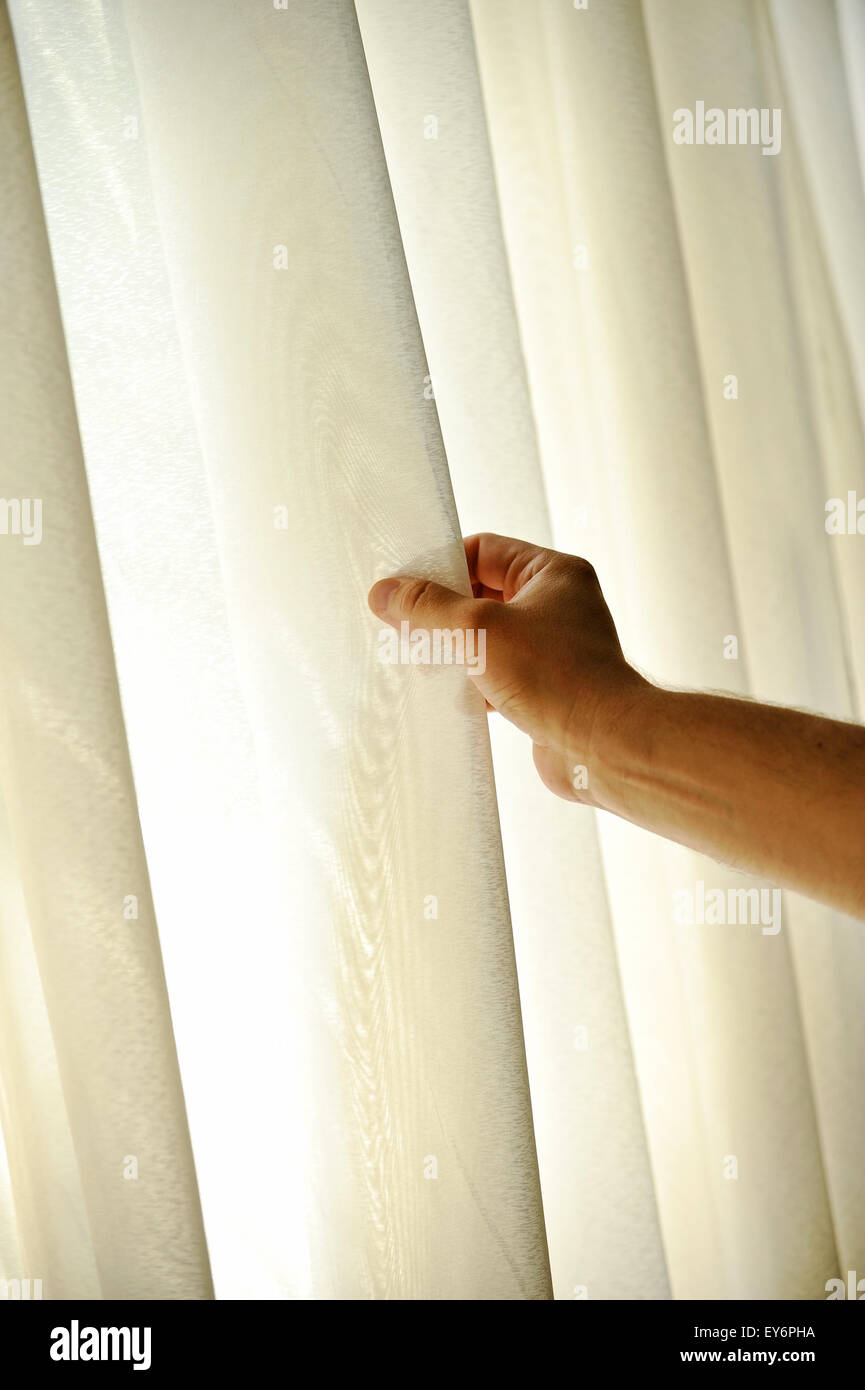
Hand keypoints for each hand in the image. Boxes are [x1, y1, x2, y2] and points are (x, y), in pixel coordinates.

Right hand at [368, 533, 648, 802]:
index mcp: (552, 574)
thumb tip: (384, 591)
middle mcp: (557, 605)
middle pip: (482, 594)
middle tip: (402, 626)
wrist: (601, 747)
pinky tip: (446, 694)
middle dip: (442, 611)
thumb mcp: (478, 630)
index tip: (403, 588)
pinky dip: (471, 682)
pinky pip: (497, 674)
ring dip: (454, 649)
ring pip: (487, 638)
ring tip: (419, 661)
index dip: (442, 565)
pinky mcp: (545, 688)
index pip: (484, 550)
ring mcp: (553, 649)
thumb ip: (428, 607)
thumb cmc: (554, 676)